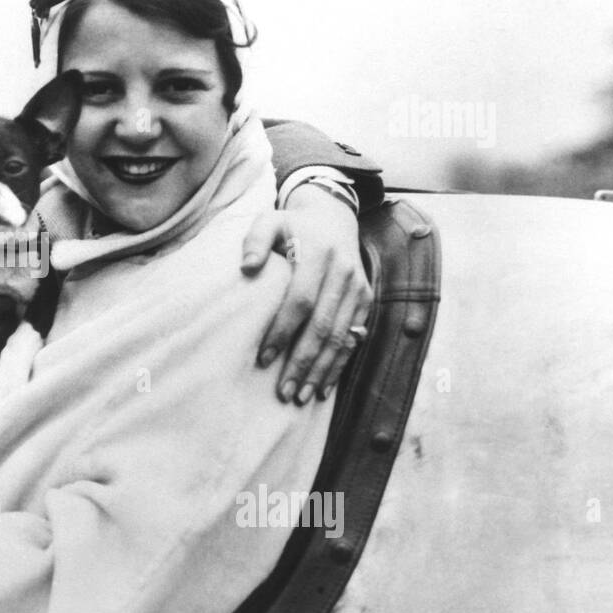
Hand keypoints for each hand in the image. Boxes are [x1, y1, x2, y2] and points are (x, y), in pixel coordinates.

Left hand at [241, 184, 371, 404]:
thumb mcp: (269, 220)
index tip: (264, 358)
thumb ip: (256, 240)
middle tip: (284, 391)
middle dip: (303, 361)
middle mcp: (343, 273)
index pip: (301, 300)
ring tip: (302, 397)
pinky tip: (324, 386)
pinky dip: (340, 364)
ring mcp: (358, 288)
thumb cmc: (292, 225)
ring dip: (322, 370)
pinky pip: (354, 337)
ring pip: (342, 337)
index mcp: (318, 254)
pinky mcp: (365, 299)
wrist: (333, 216)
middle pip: (323, 326)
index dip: (283, 331)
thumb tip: (246, 267)